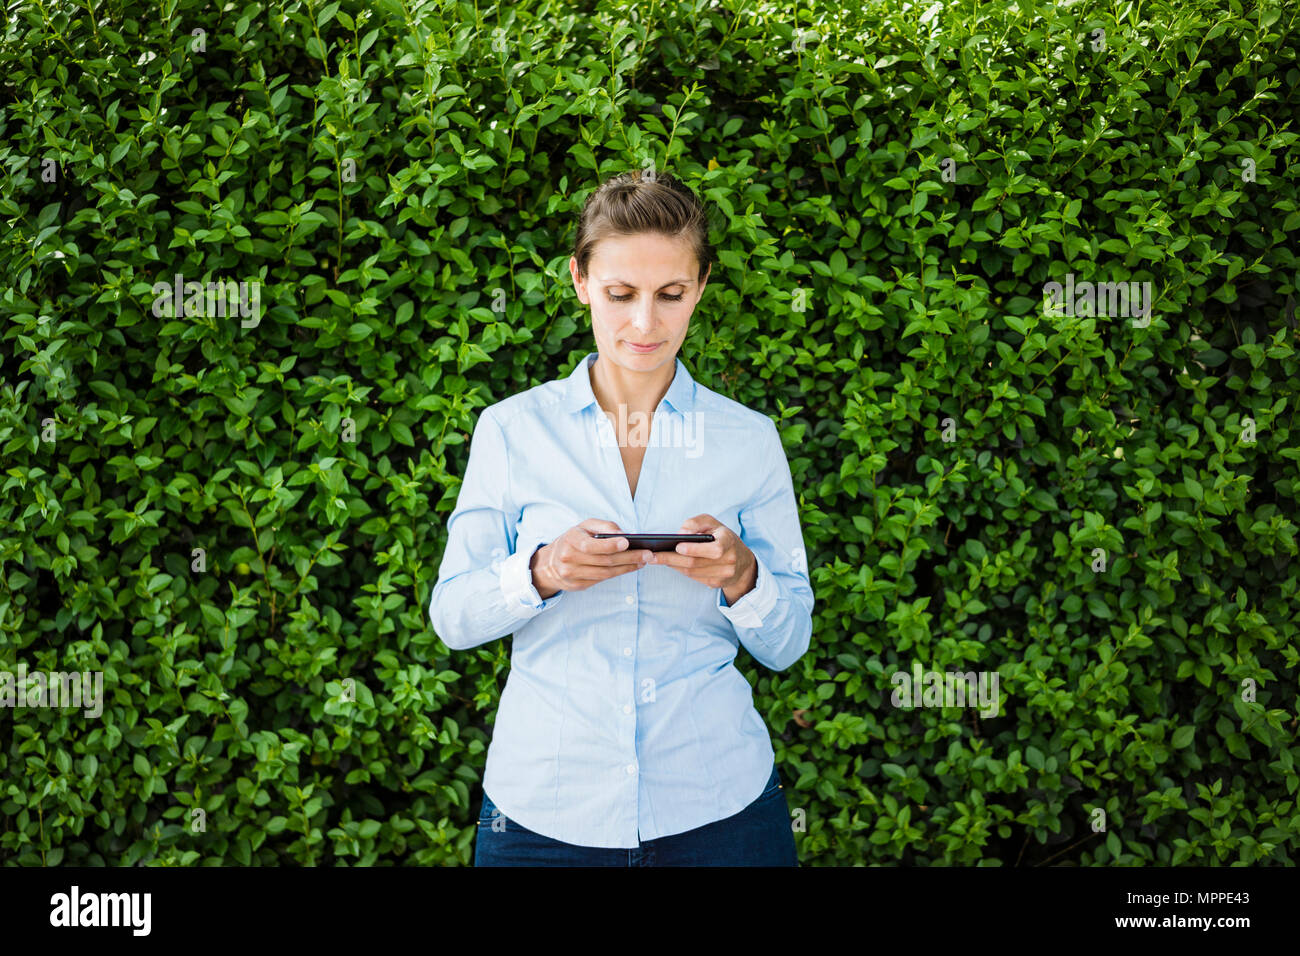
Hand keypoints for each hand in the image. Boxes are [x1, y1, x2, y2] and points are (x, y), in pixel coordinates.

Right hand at [529, 518, 652, 598]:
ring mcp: (572, 575)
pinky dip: (618, 573)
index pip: (592, 545)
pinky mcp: (577, 586)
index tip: (628, 542)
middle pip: (604, 560)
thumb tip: (622, 533)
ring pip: (605, 573)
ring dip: (627, 568)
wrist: (549, 564)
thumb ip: (603, 526)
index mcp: (570, 541)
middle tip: (647, 554)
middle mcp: (569, 559)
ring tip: (643, 561)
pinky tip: (631, 567)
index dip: (610, 544)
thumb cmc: (573, 540)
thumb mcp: (584, 526)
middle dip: (628, 557)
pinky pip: (602, 580)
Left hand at [647, 514, 756, 604]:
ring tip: (656, 559)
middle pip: (696, 563)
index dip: (694, 549)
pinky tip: (670, 564)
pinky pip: (695, 578)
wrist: (742, 562)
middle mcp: (729, 561)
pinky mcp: (717, 584)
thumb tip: (681, 533)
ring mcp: (723, 575)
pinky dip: (681, 570)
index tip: (676, 546)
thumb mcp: (713, 524)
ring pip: (692, 572)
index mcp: (729, 542)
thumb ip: (697, 523)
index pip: (713, 549)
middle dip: (671, 559)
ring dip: (673, 565)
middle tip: (652, 555)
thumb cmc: (723, 538)